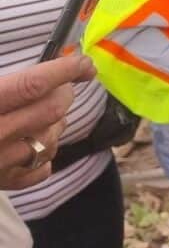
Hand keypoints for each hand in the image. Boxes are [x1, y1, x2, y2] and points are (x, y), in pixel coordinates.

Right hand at [0, 55, 93, 188]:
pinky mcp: (0, 184)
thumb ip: (2, 85)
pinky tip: (36, 143)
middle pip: (50, 111)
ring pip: (50, 139)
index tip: (81, 62)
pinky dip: (45, 155)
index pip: (31, 85)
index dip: (63, 70)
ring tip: (49, 111)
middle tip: (64, 84)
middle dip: (64, 92)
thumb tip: (33, 74)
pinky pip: (40, 170)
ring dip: (57, 122)